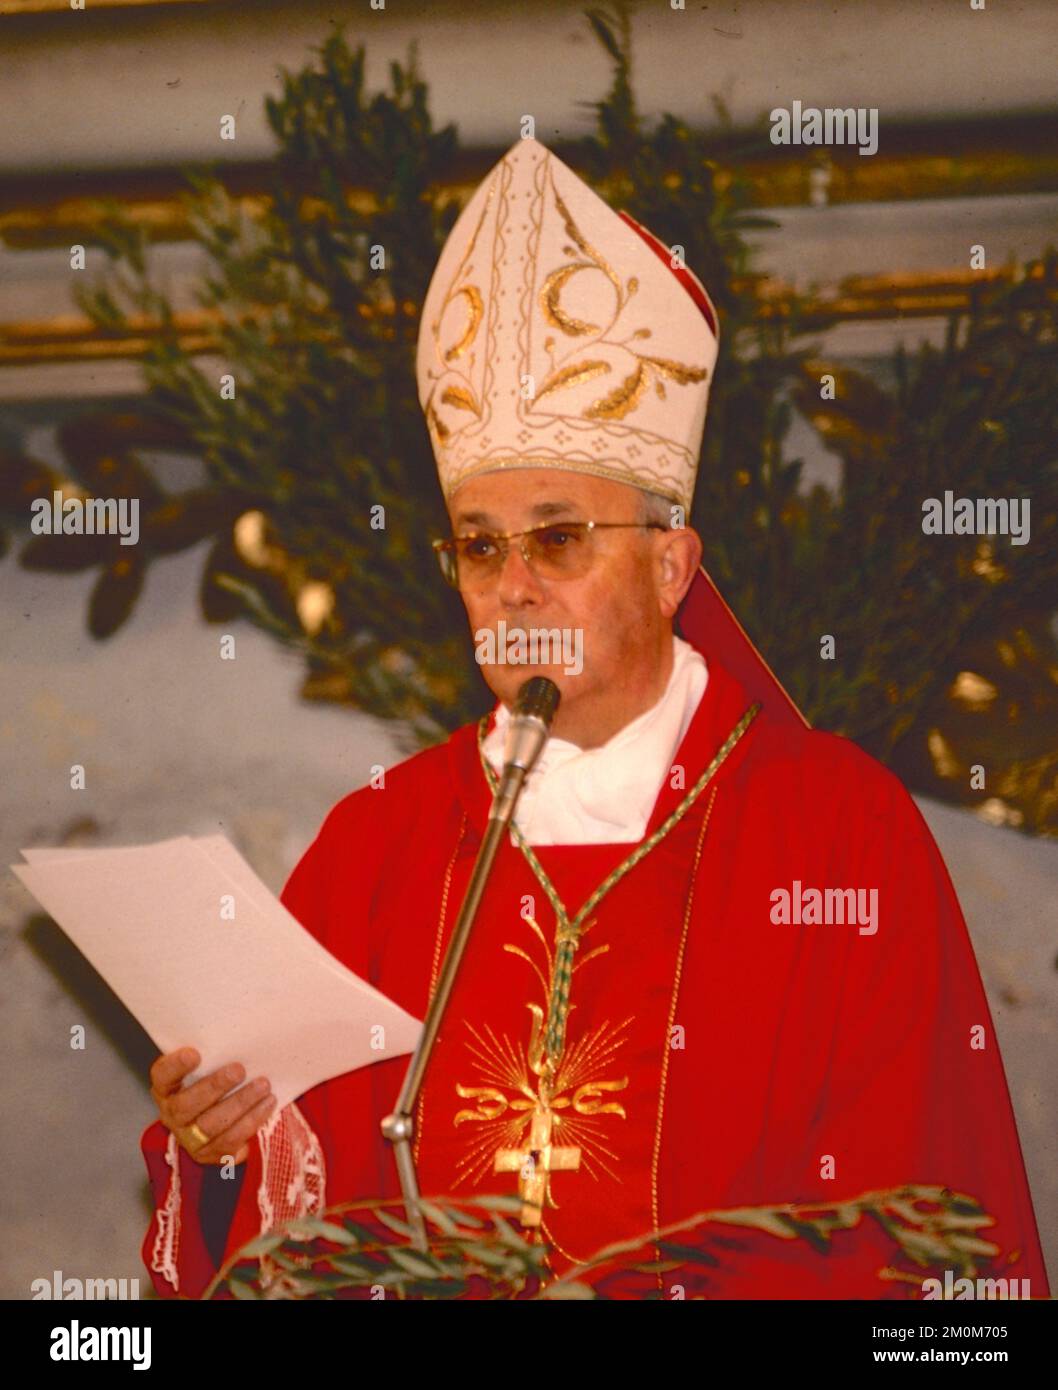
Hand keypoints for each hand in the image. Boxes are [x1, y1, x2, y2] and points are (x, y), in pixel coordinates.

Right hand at [149, 1047, 276, 1164]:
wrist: (217, 1118)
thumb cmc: (213, 1082)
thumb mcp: (207, 1067)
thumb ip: (214, 1055)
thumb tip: (241, 1030)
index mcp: (166, 1088)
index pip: (163, 1076)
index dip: (175, 1066)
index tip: (194, 1053)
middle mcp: (172, 1115)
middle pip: (186, 1106)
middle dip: (215, 1087)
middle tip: (239, 1069)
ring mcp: (189, 1138)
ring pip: (211, 1126)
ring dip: (240, 1105)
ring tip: (264, 1086)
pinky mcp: (209, 1155)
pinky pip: (230, 1143)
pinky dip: (251, 1122)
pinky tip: (267, 1105)